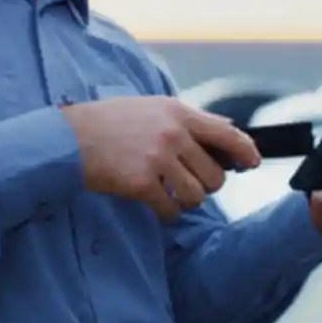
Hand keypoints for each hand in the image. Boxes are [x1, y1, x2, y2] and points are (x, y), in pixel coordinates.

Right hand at [61, 96, 261, 219]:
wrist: (68, 139)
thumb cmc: (110, 123)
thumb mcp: (152, 108)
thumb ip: (188, 120)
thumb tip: (228, 129)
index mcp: (178, 113)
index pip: (227, 133)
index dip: (245, 151)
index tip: (253, 163)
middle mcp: (172, 134)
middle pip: (215, 175)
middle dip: (206, 185)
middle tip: (188, 184)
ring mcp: (157, 158)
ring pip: (197, 196)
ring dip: (187, 202)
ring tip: (171, 195)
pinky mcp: (141, 183)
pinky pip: (171, 210)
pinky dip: (167, 213)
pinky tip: (156, 205)